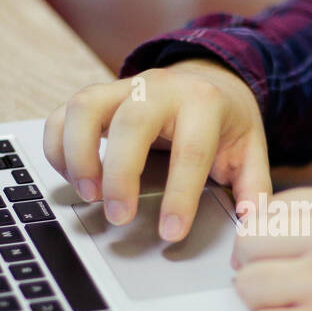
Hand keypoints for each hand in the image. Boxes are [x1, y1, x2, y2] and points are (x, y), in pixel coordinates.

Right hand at [44, 59, 271, 241]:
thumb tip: (251, 227)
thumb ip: (253, 189)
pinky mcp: (98, 95)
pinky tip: (70, 177)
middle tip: (119, 216)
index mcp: (204, 104)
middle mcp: (160, 89)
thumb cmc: (225, 121)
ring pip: (87, 106)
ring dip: (79, 153)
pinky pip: (65, 112)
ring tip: (87, 195)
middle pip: (132, 123)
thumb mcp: (249, 150)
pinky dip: (58, 145)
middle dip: (120, 174)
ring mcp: (124, 87)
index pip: (191, 151)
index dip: (179, 196)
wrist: (209, 77)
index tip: (172, 233)